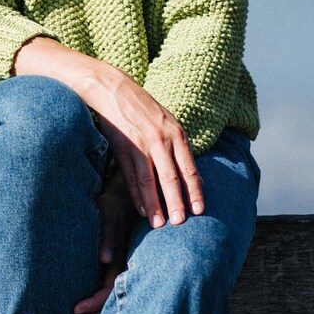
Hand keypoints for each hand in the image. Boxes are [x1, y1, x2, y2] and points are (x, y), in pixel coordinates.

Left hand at [72, 169, 132, 313]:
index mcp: (121, 258)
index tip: (75, 310)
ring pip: (111, 302)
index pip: (108, 290)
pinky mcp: (116, 269)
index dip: (93, 304)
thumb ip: (108, 237)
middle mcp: (122, 268)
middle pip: (111, 302)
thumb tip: (105, 259)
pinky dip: (99, 308)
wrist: (121, 200)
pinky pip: (110, 294)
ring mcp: (120, 270)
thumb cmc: (111, 206)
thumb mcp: (109, 215)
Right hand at [95, 73, 203, 229]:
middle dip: (177, 202)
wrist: (114, 88)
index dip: (194, 191)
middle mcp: (159, 140)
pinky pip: (130, 176)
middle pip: (171, 177)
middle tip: (181, 223)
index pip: (189, 168)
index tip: (199, 211)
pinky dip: (136, 195)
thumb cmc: (144, 108)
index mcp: (176, 133)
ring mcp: (139, 144)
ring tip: (159, 224)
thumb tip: (194, 176)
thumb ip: (180, 148)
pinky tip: (141, 210)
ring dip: (154, 205)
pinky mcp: (121, 148)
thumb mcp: (168, 122)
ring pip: (148, 180)